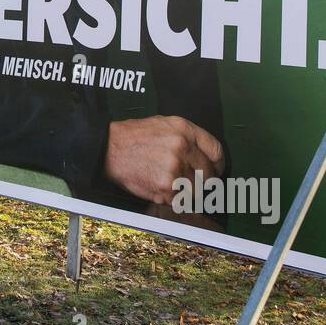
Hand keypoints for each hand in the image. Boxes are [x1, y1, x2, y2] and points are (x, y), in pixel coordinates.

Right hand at [105, 115, 224, 204]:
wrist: (107, 148)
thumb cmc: (133, 136)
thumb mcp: (164, 124)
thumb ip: (187, 137)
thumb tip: (206, 155)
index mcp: (184, 130)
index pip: (216, 151)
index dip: (218, 164)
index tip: (216, 170)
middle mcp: (182, 148)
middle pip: (209, 174)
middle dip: (205, 182)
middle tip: (195, 184)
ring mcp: (175, 169)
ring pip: (197, 190)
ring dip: (190, 193)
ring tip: (176, 188)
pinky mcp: (165, 187)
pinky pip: (181, 200)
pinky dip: (174, 200)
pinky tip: (163, 191)